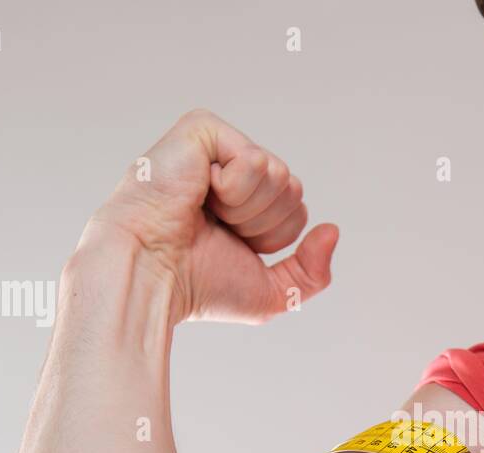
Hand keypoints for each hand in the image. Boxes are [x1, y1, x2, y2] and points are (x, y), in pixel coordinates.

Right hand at [78, 108, 338, 323]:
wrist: (151, 274)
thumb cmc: (196, 285)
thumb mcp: (269, 293)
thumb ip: (311, 272)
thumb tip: (332, 231)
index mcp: (243, 202)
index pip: (295, 210)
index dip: (271, 238)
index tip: (227, 244)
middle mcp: (230, 170)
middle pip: (293, 189)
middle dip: (262, 222)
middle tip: (214, 228)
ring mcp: (216, 146)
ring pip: (279, 174)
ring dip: (246, 209)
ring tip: (203, 211)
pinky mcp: (203, 129)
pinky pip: (256, 159)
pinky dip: (233, 189)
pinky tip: (198, 193)